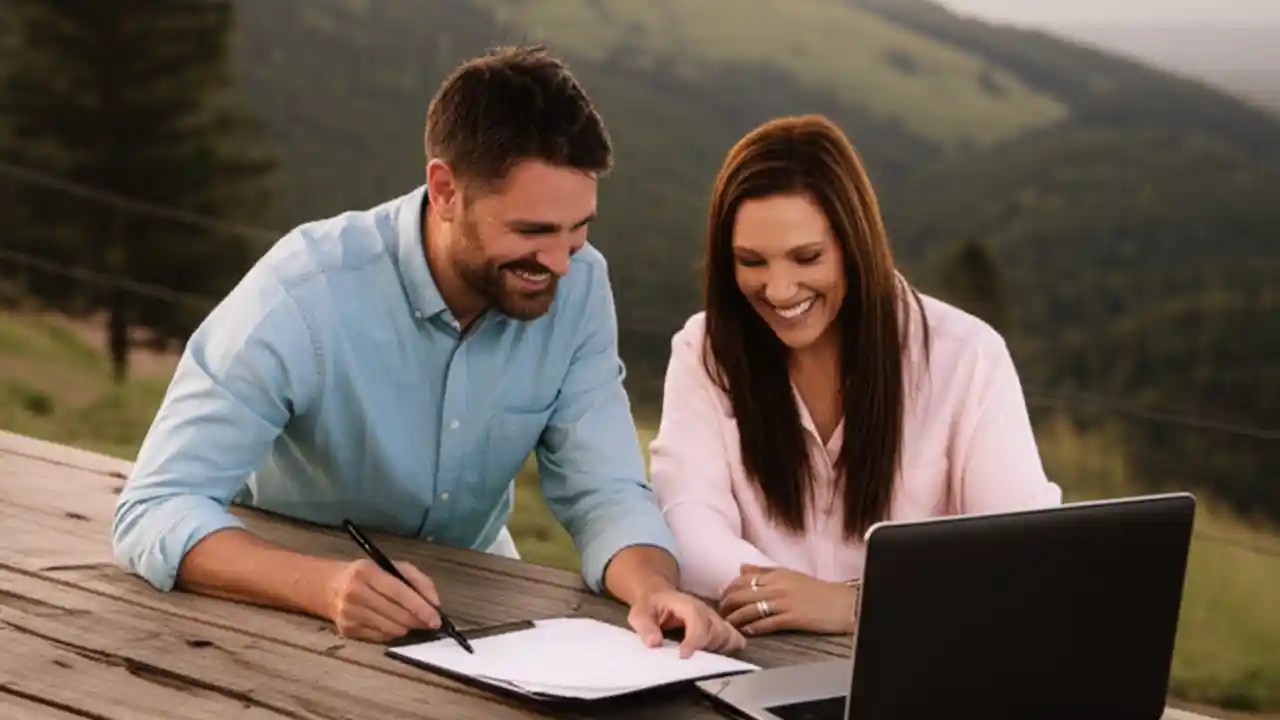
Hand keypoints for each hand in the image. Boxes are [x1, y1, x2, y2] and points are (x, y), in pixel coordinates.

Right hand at [323, 558, 442, 641]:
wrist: (329, 586)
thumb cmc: (368, 574)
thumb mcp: (391, 567)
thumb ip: (417, 580)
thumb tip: (435, 603)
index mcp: (367, 572)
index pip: (399, 592)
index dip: (420, 607)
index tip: (436, 619)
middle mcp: (355, 593)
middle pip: (396, 614)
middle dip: (418, 621)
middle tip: (431, 623)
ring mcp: (349, 613)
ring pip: (390, 629)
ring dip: (407, 628)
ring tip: (412, 622)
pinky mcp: (346, 630)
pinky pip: (380, 637)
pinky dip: (393, 633)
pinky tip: (393, 624)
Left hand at [627, 588, 747, 657]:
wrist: (658, 595)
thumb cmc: (650, 606)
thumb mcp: (639, 614)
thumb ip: (645, 628)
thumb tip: (654, 643)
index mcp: (686, 604)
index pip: (698, 619)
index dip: (694, 640)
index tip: (683, 656)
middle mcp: (705, 610)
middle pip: (716, 631)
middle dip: (703, 648)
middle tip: (686, 656)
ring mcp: (715, 618)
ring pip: (727, 636)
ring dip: (716, 650)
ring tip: (698, 656)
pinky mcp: (720, 626)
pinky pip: (734, 639)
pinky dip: (729, 648)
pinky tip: (714, 654)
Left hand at [720, 564, 857, 635]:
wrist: (844, 604)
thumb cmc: (818, 591)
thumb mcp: (790, 575)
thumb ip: (764, 572)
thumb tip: (741, 568)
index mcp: (777, 574)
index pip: (743, 578)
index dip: (728, 589)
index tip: (722, 598)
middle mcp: (778, 586)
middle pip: (742, 593)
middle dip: (726, 604)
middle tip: (720, 613)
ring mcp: (785, 602)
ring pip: (750, 609)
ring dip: (735, 619)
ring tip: (728, 625)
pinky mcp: (793, 618)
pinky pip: (766, 623)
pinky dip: (753, 628)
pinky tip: (746, 632)